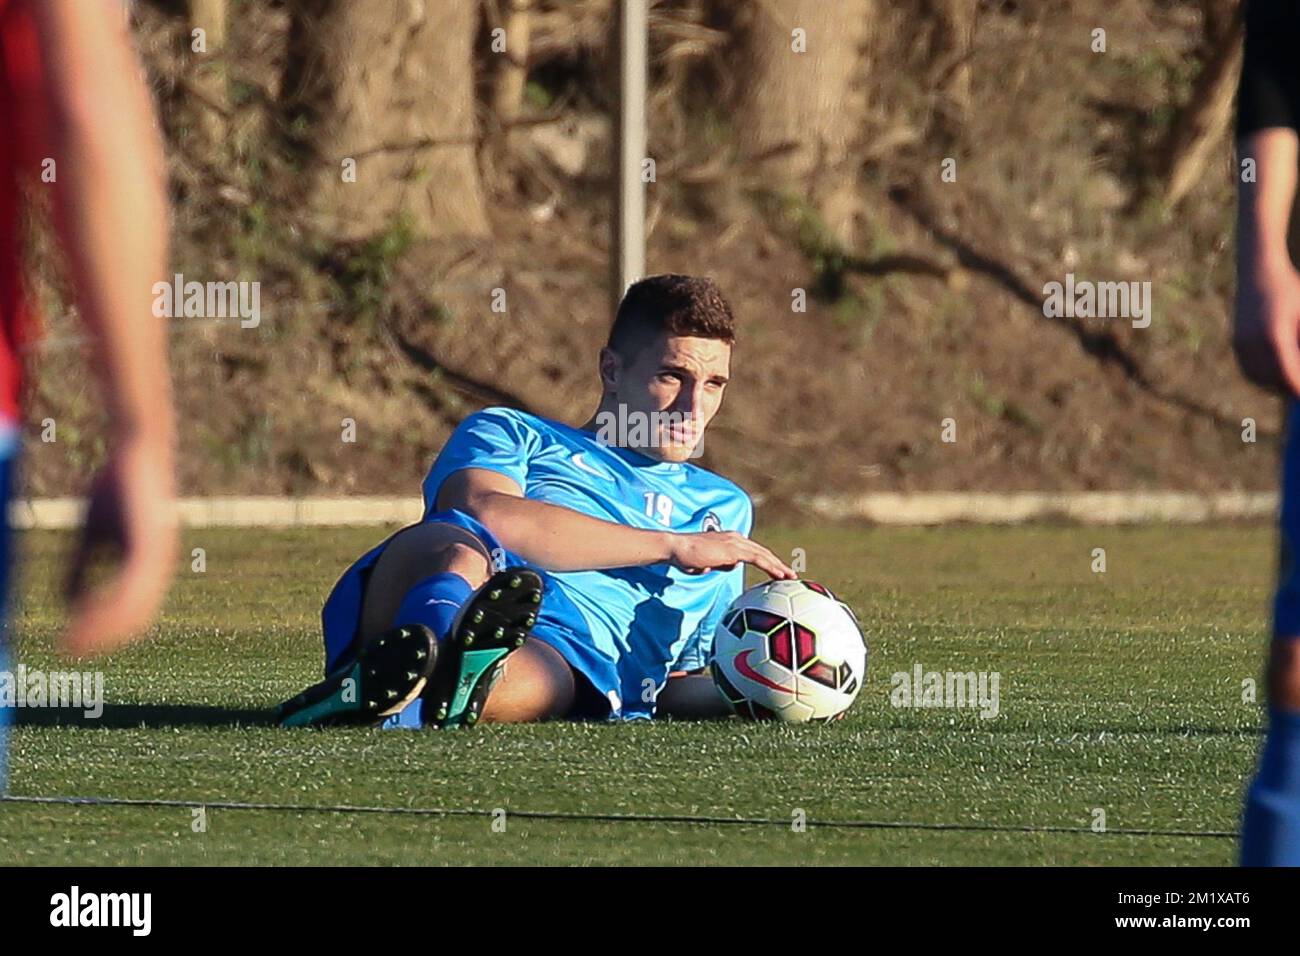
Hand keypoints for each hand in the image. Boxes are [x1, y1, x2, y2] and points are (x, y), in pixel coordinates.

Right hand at [62, 436, 176, 655]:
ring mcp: (158, 558)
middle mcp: (158, 568)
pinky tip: (81, 617)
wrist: (138, 449)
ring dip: (100, 630)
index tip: (72, 648)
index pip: (130, 613)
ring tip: (72, 645)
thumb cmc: (115, 488)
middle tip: (67, 654)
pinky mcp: (151, 545)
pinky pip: (129, 588)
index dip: (102, 632)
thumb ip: (81, 568)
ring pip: (133, 609)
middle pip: (134, 619)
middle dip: (101, 639)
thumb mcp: (92, 533)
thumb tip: (65, 606)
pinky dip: (105, 607)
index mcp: (146, 566)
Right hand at [666, 531, 796, 579]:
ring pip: (764, 555)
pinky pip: (758, 559)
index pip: (753, 551)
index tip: (777, 572)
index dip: (766, 561)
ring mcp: (736, 543)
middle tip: (791, 575)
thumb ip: (720, 563)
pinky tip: (780, 576)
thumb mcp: (707, 562)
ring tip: (791, 577)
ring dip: (779, 567)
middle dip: (778, 564)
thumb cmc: (686, 557)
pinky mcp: (734, 550)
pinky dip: (771, 567)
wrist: (677, 548)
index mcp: (730, 540)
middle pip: (762, 552)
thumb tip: (729, 566)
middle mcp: (736, 538)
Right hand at [1235, 260, 1299, 394]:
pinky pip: (1249, 369)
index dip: (1299, 389)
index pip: (1288, 375)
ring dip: (1275, 385)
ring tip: (1291, 382)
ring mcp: (1241, 342)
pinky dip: (1263, 377)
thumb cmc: (1293, 290)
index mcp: (1274, 334)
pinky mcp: (1236, 342)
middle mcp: (1253, 341)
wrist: (1259, 271)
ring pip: (1258, 378)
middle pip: (1273, 380)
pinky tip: (1276, 373)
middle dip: (1289, 388)